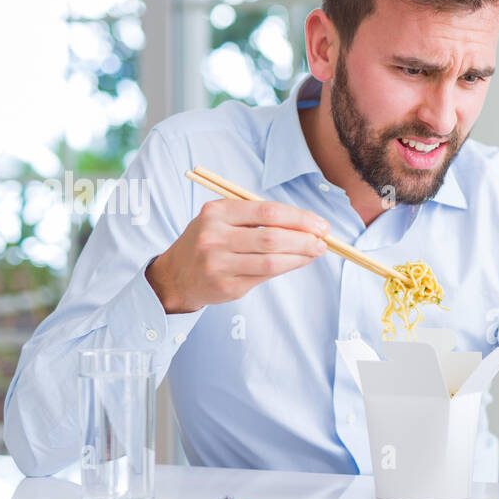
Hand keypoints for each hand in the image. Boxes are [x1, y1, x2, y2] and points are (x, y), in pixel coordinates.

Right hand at [147, 199, 330, 313]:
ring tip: (315, 251)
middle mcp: (214, 237)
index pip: (268, 212)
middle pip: (272, 237)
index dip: (299, 218)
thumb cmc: (209, 241)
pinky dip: (287, 268)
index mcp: (217, 213)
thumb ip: (256, 217)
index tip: (319, 224)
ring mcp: (218, 264)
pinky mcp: (226, 286)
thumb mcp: (222, 219)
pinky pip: (264, 277)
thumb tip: (304, 223)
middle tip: (322, 240)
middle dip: (304, 239)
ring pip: (271, 261)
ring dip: (300, 256)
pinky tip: (298, 262)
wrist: (176, 275)